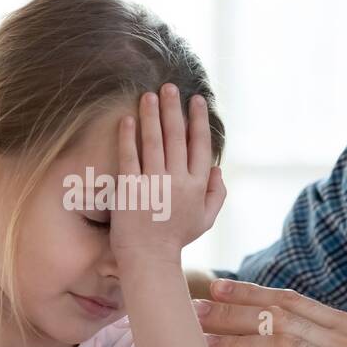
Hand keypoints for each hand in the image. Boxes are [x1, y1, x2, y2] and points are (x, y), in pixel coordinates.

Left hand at [109, 84, 225, 267]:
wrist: (149, 259)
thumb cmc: (175, 239)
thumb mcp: (206, 220)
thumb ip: (217, 193)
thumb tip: (218, 167)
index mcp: (198, 186)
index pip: (200, 145)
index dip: (198, 120)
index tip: (195, 100)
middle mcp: (178, 182)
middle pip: (178, 137)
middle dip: (174, 108)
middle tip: (170, 87)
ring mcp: (154, 184)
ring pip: (154, 141)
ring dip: (152, 114)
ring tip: (149, 95)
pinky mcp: (131, 189)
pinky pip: (130, 156)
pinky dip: (129, 137)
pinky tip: (128, 119)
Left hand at [196, 278, 346, 346]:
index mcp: (344, 324)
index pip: (288, 300)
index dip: (249, 293)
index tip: (217, 285)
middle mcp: (337, 337)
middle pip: (273, 317)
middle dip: (229, 312)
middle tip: (190, 308)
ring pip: (278, 345)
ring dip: (235, 343)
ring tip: (199, 343)